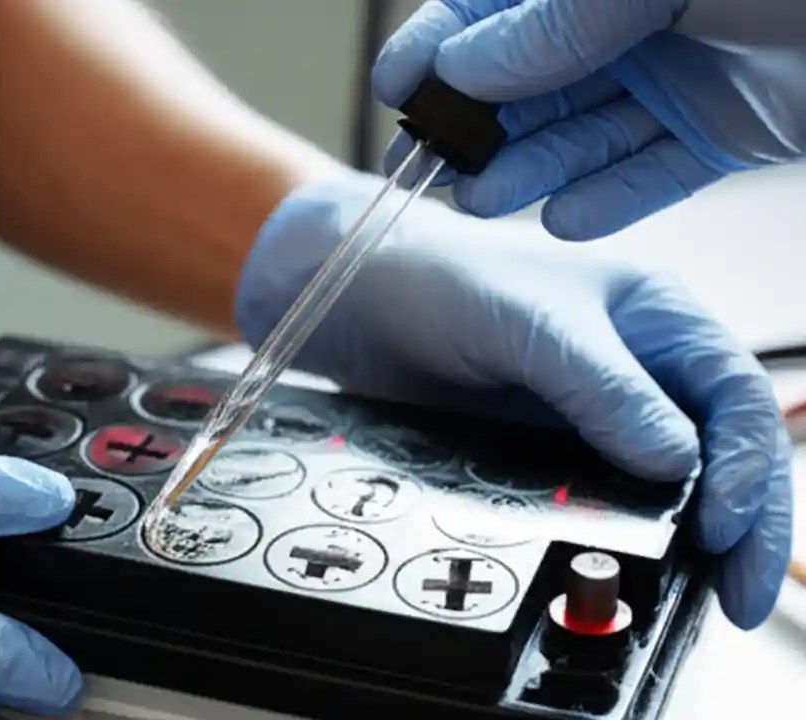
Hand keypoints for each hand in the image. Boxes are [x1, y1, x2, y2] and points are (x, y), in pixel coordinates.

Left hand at [235, 173, 792, 628]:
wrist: (357, 301)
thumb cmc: (445, 278)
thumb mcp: (534, 324)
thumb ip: (608, 389)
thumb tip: (681, 463)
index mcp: (657, 319)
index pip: (736, 396)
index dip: (749, 464)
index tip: (726, 523)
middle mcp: (637, 369)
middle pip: (721, 451)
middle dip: (742, 523)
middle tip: (739, 593)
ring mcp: (592, 416)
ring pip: (667, 486)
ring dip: (687, 540)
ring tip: (699, 597)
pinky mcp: (546, 453)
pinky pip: (599, 501)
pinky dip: (621, 535)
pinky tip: (624, 566)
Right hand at [372, 0, 805, 239]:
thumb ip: (556, 27)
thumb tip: (464, 66)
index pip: (499, 4)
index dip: (440, 42)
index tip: (397, 89)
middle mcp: (638, 18)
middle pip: (533, 79)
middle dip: (483, 122)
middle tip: (440, 167)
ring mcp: (682, 74)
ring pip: (585, 131)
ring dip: (533, 167)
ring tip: (489, 200)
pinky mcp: (724, 132)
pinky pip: (650, 171)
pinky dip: (609, 198)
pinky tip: (566, 220)